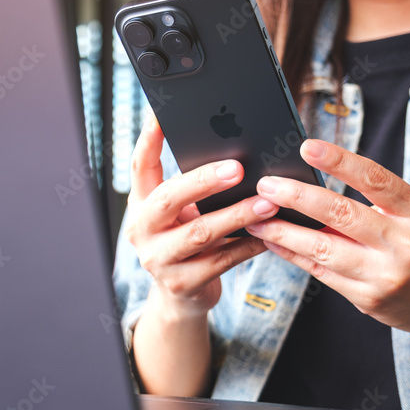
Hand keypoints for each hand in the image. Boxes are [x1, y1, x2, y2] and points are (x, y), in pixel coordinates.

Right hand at [125, 115, 277, 317]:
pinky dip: (248, 246)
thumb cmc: (186, 241)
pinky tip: (270, 234)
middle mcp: (142, 230)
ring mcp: (159, 259)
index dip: (149, 138)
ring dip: (237, 215)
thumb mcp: (180, 213)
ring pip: (200, 232)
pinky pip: (222, 261)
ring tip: (268, 202)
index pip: (139, 166)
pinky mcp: (182, 283)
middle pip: (168, 198)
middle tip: (238, 167)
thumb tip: (237, 154)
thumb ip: (192, 189)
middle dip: (204, 181)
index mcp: (140, 204)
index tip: (161, 113)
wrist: (180, 296)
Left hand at [245, 138, 409, 337]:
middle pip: (341, 214)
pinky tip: (271, 240)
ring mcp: (385, 275)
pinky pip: (319, 272)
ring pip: (322, 249)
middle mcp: (405, 244)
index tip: (307, 147)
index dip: (340, 162)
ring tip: (254, 217)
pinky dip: (291, 254)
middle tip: (265, 185)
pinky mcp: (366, 298)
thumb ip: (372, 201)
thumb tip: (310, 180)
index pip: (376, 180)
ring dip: (283, 231)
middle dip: (297, 197)